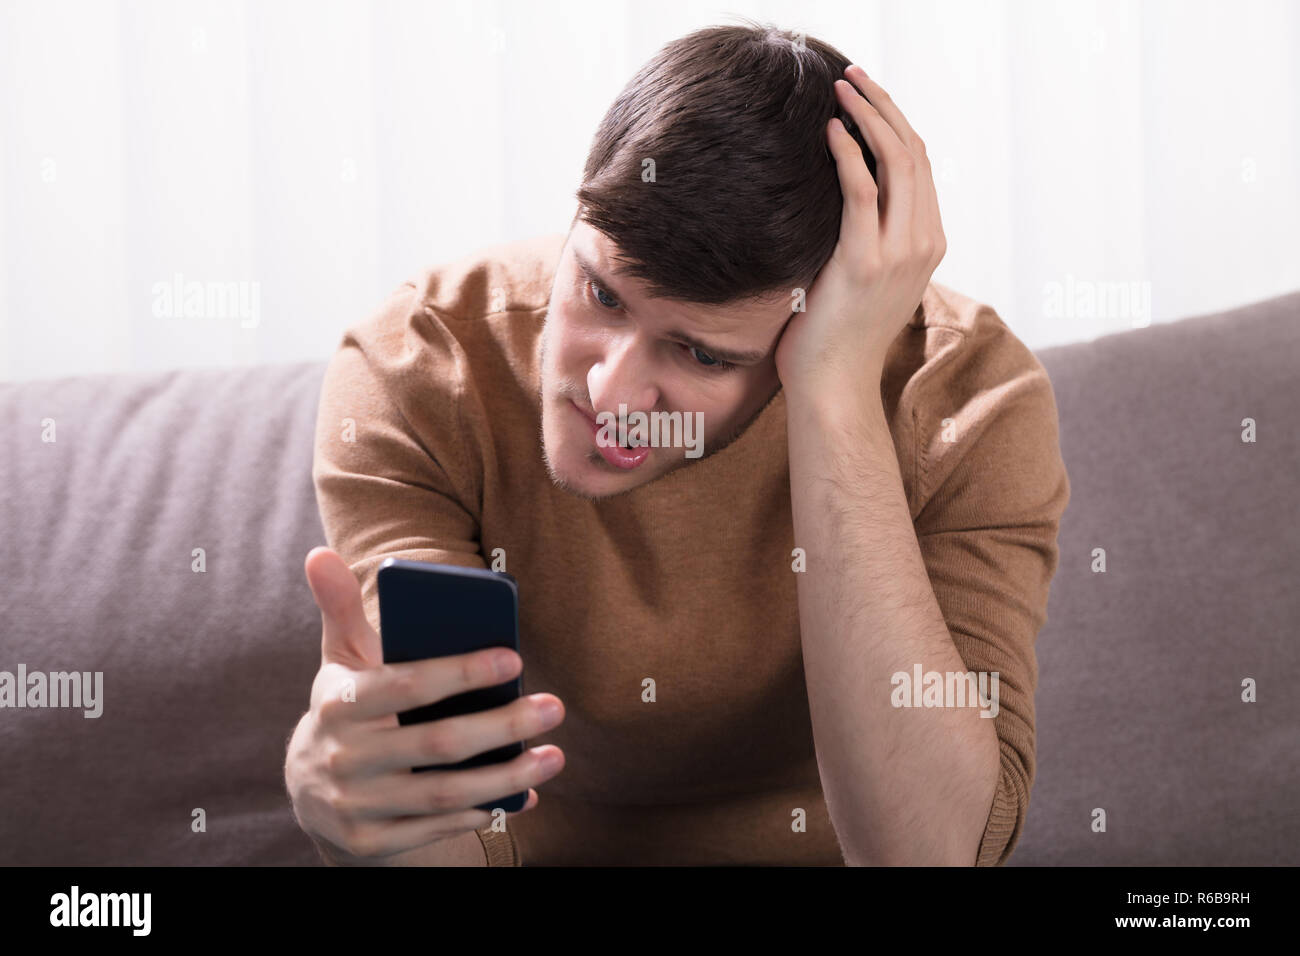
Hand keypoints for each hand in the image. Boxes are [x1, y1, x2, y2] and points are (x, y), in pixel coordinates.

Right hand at [284, 547, 565, 864]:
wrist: (309, 790)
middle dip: (504, 727)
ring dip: (509, 777)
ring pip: (446, 793)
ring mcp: (355, 805)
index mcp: (340, 703)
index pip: (407, 685)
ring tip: (555, 756)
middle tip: (555, 707)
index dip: (462, 672)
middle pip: (439, 743)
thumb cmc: (347, 706)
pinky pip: (437, 829)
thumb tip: (321, 553)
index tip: (514, 659)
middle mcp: (344, 758)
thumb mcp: (340, 659)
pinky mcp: (368, 843)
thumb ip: (340, 608)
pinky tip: (523, 795)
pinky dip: (483, 813)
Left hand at [775, 64, 946, 398]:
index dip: (895, 123)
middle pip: (913, 153)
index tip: (867, 95)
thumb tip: (841, 203)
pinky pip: (862, 191)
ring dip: (868, 117)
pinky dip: (848, 153)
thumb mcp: (862, 279)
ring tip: (841, 89)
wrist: (833, 387)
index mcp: (928, 243)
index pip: (920, 166)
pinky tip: (829, 131)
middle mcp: (924, 243)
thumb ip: (867, 239)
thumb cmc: (835, 336)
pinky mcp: (865, 261)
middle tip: (854, 77)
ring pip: (896, 162)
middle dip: (884, 106)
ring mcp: (899, 252)